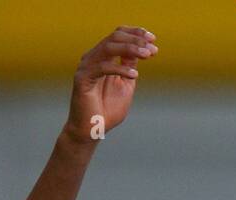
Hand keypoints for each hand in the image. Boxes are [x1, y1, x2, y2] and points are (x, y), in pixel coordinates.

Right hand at [64, 26, 157, 144]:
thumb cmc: (107, 110)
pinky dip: (120, 69)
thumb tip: (141, 50)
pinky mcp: (82, 79)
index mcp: (103, 57)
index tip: (153, 38)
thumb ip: (130, 67)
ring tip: (147, 55)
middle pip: (114, 38)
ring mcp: (86, 67)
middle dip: (135, 40)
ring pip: (108, 48)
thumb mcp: (125, 85)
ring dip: (130, 49)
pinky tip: (135, 75)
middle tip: (152, 46)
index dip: (135, 33)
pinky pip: (102, 68)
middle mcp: (93, 58)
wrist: (92, 130)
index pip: (118, 36)